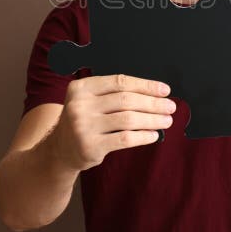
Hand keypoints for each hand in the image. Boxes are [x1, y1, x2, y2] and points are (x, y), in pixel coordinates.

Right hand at [51, 74, 175, 171]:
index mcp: (81, 88)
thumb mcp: (89, 101)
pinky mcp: (90, 146)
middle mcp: (80, 105)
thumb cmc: (84, 121)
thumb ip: (112, 94)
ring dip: (152, 119)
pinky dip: (143, 136)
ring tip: (166, 120)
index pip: (120, 82)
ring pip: (128, 119)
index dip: (145, 85)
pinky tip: (153, 135)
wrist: (60, 150)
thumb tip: (153, 93)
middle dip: (153, 103)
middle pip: (126, 100)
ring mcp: (83, 126)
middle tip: (170, 106)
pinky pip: (124, 139)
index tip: (165, 90)